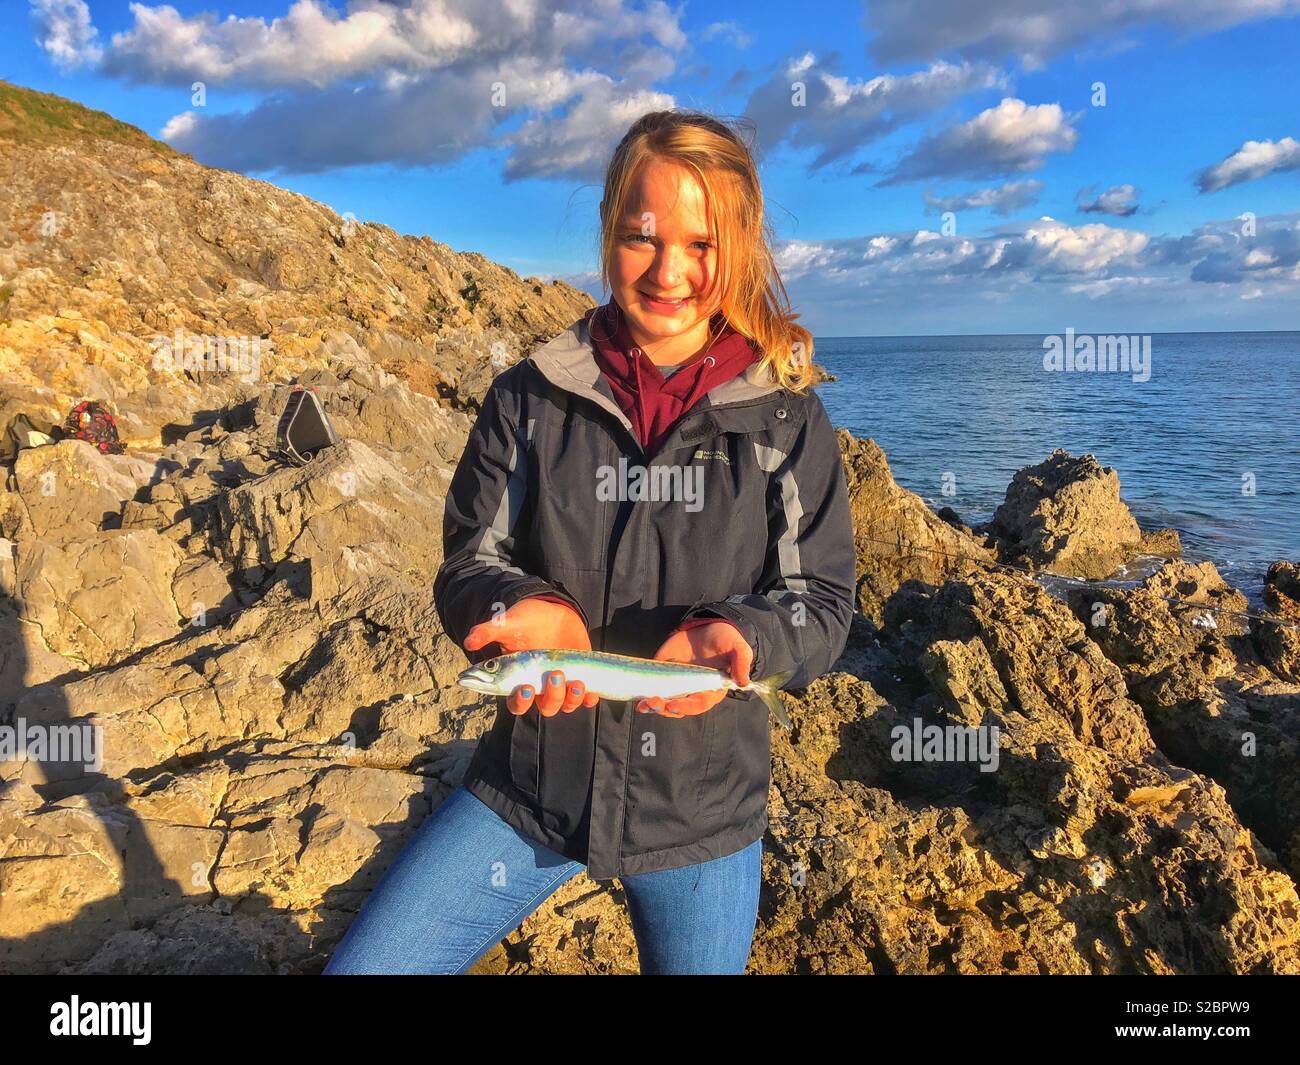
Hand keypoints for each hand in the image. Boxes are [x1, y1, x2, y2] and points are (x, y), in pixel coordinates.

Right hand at [463, 596, 599, 715]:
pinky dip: (590, 698)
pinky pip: (586, 697)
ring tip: (577, 681)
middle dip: (552, 697)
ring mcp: (562, 684)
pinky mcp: (580, 677)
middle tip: (555, 675)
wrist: (553, 612)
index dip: (521, 701)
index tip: (525, 688)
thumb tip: (469, 641)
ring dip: (572, 698)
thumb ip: (488, 632)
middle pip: (546, 707)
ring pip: (566, 704)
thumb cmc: (526, 620)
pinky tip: (591, 692)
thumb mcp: (507, 623)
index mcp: (520, 680)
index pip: (517, 703)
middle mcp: (541, 687)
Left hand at [636, 621, 753, 718]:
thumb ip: (741, 662)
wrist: (707, 626)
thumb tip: (744, 681)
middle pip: (676, 708)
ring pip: (662, 702)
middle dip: (663, 708)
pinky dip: (643, 693)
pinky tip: (636, 696)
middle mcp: (691, 692)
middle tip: (652, 702)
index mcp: (710, 691)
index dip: (685, 707)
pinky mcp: (662, 674)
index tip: (673, 705)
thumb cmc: (725, 640)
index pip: (697, 704)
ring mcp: (675, 684)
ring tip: (643, 703)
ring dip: (652, 705)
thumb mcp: (737, 647)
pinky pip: (651, 687)